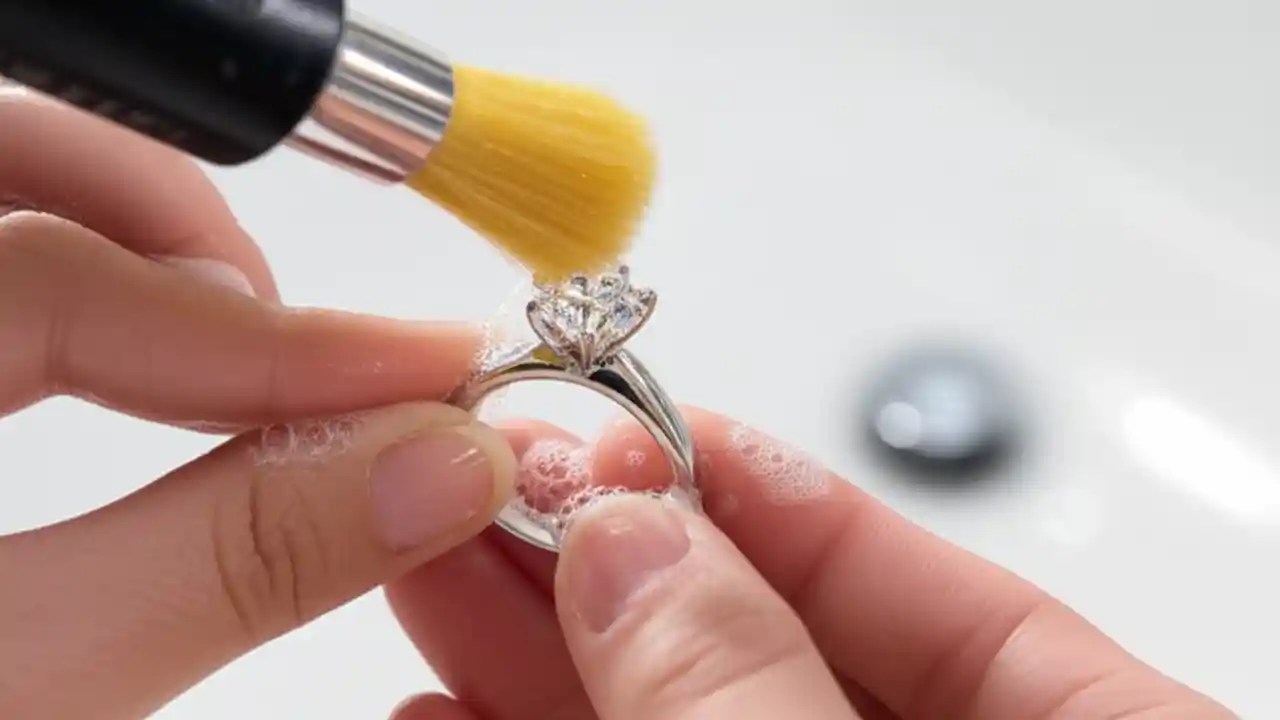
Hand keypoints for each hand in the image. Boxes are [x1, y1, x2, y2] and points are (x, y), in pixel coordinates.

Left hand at [0, 92, 515, 717]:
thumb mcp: (36, 688)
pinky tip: (139, 360)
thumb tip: (440, 464)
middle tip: (303, 341)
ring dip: (126, 234)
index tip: (429, 385)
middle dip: (180, 223)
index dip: (272, 335)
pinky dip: (72, 283)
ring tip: (230, 346)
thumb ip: (230, 563)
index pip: (55, 276)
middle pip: (13, 167)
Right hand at [387, 409, 1235, 719]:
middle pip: (772, 659)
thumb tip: (635, 542)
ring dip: (542, 662)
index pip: (938, 594)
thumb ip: (756, 697)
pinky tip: (444, 715)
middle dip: (612, 569)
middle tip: (484, 484)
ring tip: (432, 571)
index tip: (629, 434)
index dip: (768, 501)